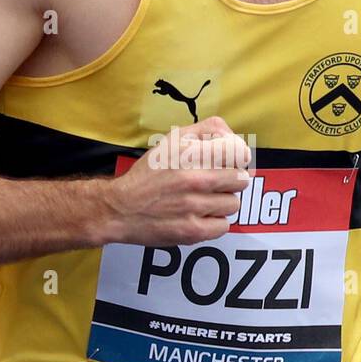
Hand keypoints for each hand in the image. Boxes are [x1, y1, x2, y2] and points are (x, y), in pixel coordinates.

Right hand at [103, 116, 251, 246]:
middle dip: (230, 181)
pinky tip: (199, 216)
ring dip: (221, 203)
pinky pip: (224, 226)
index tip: (230, 162)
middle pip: (240, 179)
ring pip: (233, 204)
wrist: (119, 208)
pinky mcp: (192, 230)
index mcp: (189, 153)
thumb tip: (232, 137)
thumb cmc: (148, 174)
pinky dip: (214, 223)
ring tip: (203, 200)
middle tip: (214, 183)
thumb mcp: (171, 141)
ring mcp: (194, 207)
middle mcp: (193, 179)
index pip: (239, 152)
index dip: (238, 157)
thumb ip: (204, 131)